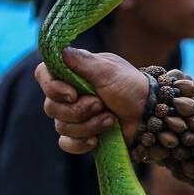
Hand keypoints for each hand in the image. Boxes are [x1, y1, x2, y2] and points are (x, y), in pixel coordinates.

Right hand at [34, 48, 148, 153]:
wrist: (150, 114)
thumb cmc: (131, 87)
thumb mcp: (109, 70)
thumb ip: (82, 62)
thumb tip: (58, 50)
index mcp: (73, 73)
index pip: (43, 75)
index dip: (52, 87)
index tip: (72, 94)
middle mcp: (70, 94)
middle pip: (51, 106)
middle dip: (78, 110)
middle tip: (101, 105)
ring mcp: (74, 116)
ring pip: (61, 126)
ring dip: (88, 125)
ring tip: (110, 119)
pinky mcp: (82, 135)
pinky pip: (67, 143)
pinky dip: (81, 143)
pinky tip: (96, 140)